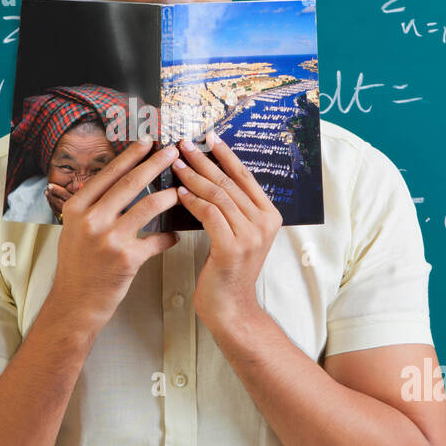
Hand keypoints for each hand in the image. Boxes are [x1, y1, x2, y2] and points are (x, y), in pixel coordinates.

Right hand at [46, 137, 181, 331]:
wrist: (75, 303)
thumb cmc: (77, 266)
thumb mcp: (73, 229)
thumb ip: (92, 207)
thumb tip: (118, 181)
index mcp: (76, 207)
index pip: (108, 173)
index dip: (131, 155)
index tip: (147, 142)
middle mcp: (92, 219)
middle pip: (131, 182)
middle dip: (156, 163)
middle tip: (173, 152)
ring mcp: (109, 238)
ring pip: (150, 205)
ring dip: (170, 196)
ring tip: (182, 191)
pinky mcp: (127, 258)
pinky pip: (158, 239)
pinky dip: (169, 236)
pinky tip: (175, 234)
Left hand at [170, 131, 281, 327]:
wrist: (231, 309)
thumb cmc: (227, 272)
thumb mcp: (237, 236)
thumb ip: (232, 210)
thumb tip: (208, 178)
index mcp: (269, 216)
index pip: (246, 177)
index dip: (226, 155)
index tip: (209, 136)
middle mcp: (264, 223)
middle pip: (230, 182)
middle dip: (204, 160)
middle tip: (184, 144)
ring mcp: (250, 235)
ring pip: (218, 195)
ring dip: (194, 177)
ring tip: (176, 164)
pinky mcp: (232, 247)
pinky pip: (209, 214)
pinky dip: (193, 200)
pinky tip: (179, 193)